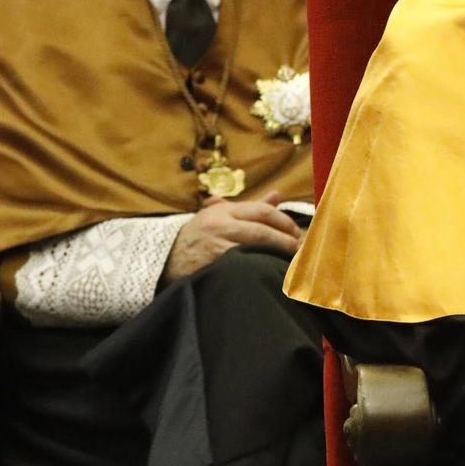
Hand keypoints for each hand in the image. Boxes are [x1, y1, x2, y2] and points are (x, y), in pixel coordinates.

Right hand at [163, 190, 301, 283]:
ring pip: (252, 247)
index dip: (284, 221)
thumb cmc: (201, 235)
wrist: (166, 257)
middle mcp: (220, 225)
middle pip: (260, 230)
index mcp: (224, 211)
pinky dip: (256, 266)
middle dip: (283, 239)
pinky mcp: (211, 265)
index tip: (296, 232)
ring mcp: (215, 246)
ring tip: (290, 260)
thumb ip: (251, 207)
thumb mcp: (221, 215)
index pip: (261, 211)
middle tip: (298, 248)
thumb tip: (277, 195)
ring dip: (274, 253)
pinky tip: (268, 270)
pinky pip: (239, 265)